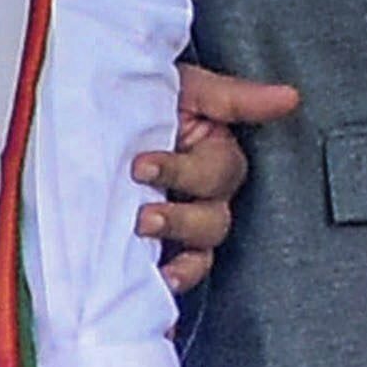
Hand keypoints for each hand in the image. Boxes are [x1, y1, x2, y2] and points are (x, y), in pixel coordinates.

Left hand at [140, 66, 295, 294]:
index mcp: (211, 151)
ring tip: (146, 238)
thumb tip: (289, 98)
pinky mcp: (157, 243)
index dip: (184, 172)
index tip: (141, 168)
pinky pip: (182, 267)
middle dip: (181, 218)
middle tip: (144, 215)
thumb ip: (234, 97)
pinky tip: (163, 280)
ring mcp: (181, 219)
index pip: (220, 171)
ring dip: (179, 244)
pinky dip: (178, 276)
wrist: (77, 112)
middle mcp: (202, 190)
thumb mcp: (182, 86)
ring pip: (203, 244)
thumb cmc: (132, 95)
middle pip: (215, 216)